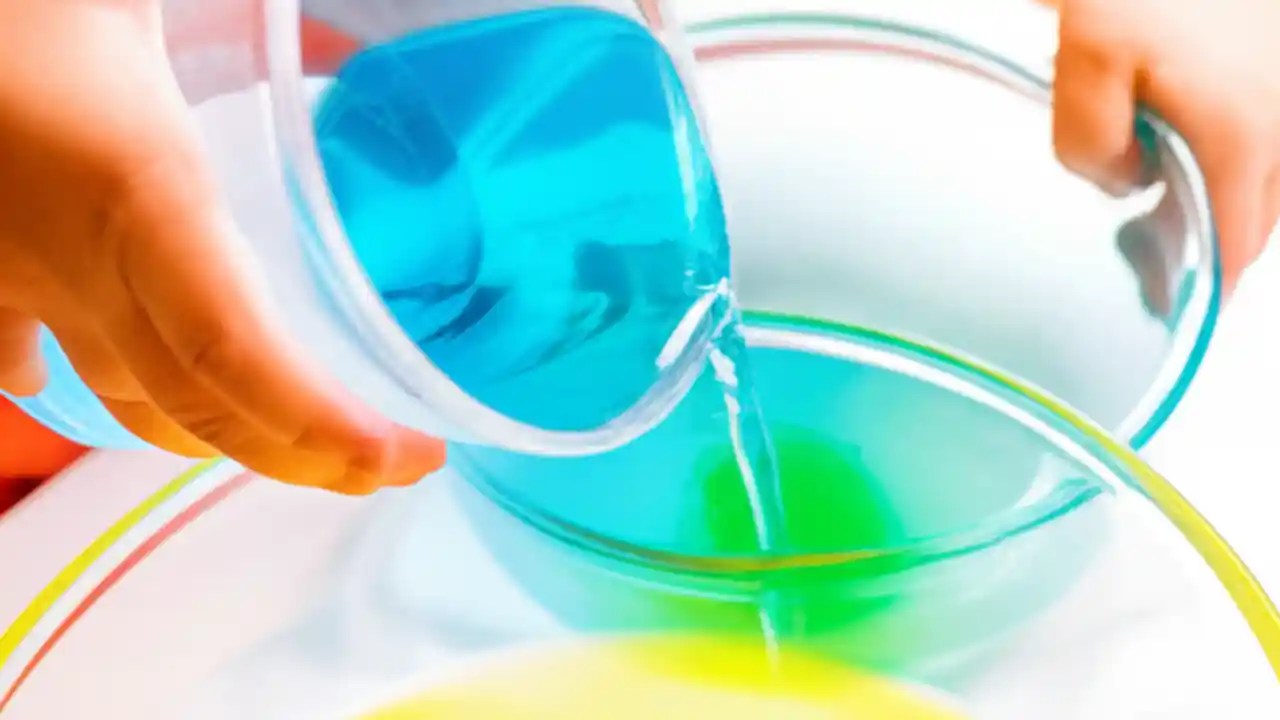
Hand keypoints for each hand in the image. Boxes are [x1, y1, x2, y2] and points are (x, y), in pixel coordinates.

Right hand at [0, 0, 442, 492]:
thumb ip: (220, 33)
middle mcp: (68, 259)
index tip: (402, 458)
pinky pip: (29, 367)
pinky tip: (143, 389)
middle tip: (385, 467)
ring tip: (303, 443)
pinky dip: (108, 392)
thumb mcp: (135, 10)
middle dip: (302, 459)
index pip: (235, 358)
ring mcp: (8, 277)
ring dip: (220, 437)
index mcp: (134, 191)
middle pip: (196, 410)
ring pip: (122, 402)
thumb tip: (334, 18)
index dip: (319, 431)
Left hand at [1051, 0, 1279, 291]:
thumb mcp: (1084, 61)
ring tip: (1158, 182)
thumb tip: (1125, 180)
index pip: (1240, 249)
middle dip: (1214, 238)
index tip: (1165, 299)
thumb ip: (1092, 145)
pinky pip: (1266, 134)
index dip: (1207, 284)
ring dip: (1225, 192)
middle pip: (1261, 216)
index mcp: (1242, 137)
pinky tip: (1177, 133)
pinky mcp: (1278, 60)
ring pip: (1269, 175)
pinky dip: (1236, 154)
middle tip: (1149, 242)